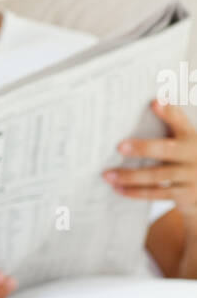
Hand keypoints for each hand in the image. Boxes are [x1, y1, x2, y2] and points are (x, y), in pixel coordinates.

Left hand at [102, 100, 196, 222]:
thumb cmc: (184, 159)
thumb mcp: (182, 141)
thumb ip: (168, 126)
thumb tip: (146, 106)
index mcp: (190, 137)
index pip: (180, 121)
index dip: (169, 112)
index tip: (154, 102)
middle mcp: (193, 154)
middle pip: (167, 150)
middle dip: (143, 148)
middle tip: (119, 146)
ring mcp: (190, 176)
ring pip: (157, 175)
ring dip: (130, 176)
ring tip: (108, 175)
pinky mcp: (184, 195)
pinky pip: (157, 194)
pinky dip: (136, 192)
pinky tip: (119, 189)